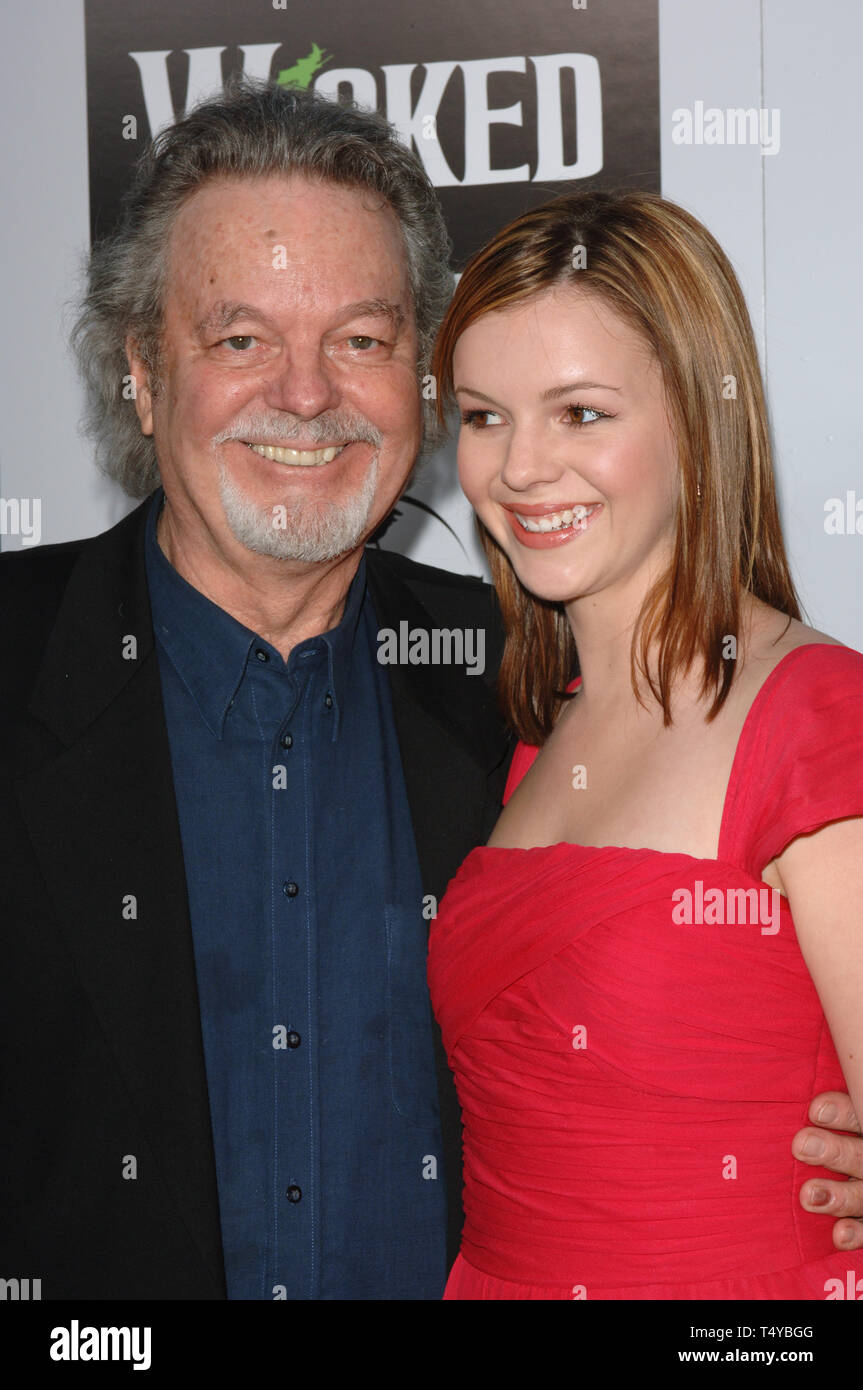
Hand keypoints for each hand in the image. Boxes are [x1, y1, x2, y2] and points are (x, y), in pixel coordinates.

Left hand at [794, 1092, 862, 1248]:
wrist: (844, 1158)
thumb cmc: (831, 1121)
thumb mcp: (835, 1100)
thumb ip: (824, 1090)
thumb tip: (798, 1021)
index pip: (861, 1112)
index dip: (842, 1112)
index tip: (814, 1110)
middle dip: (835, 1151)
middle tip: (801, 1145)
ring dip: (840, 1197)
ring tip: (809, 1196)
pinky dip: (857, 1234)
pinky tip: (838, 1235)